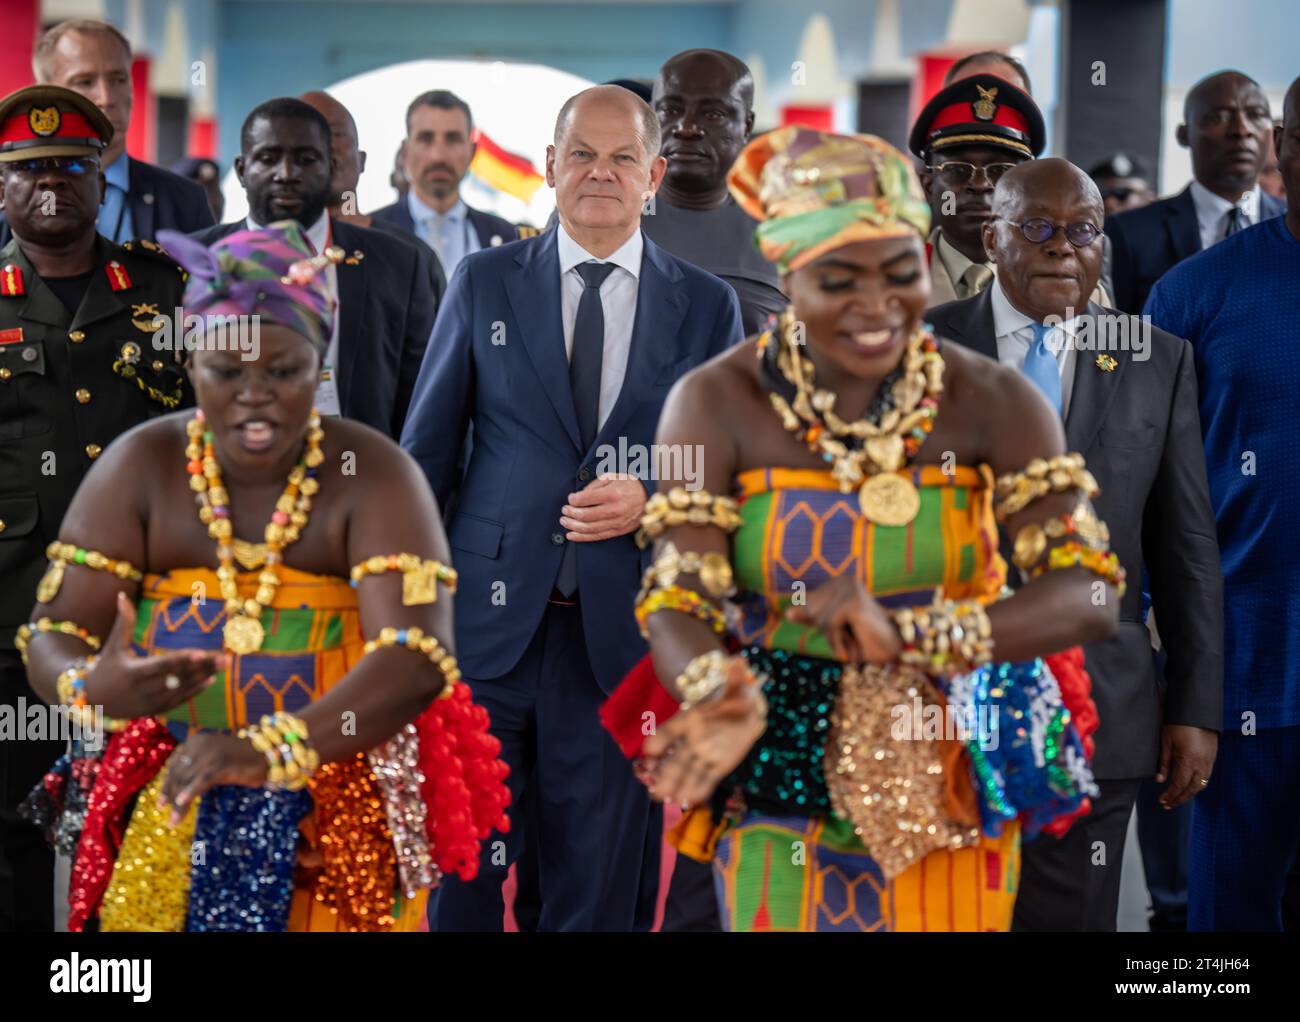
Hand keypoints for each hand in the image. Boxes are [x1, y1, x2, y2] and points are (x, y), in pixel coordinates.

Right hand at [83, 592, 226, 718]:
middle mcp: (143, 689)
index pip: (162, 664)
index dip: (182, 659)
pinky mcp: (154, 710)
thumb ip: (123, 622)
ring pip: (181, 689)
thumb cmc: (106, 667)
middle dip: (203, 667)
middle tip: (225, 657)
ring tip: (222, 665)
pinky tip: (210, 679)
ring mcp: (150, 702)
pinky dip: (194, 691)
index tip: (201, 652)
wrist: (93, 702)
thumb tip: (122, 594)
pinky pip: (178, 701)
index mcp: (133, 672)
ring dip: (203, 677)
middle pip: (178, 676)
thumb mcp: (113, 645)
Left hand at [158, 731, 268, 825]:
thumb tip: (175, 792)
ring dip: (179, 803)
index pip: (175, 767)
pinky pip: (202, 780)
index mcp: (195, 742)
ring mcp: (212, 753)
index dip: (167, 786)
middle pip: (179, 775)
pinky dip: (191, 791)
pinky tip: (182, 802)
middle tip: (169, 819)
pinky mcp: (223, 762)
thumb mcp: (213, 763)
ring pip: (188, 780)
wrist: (267, 753)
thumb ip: (196, 770)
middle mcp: (200, 744)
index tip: (161, 804)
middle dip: (171, 798)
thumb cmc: (240, 761)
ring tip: (174, 821)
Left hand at [560, 473, 646, 541]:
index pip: (585, 499)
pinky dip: (582, 537)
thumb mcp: (612, 476)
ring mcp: (617, 522)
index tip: (570, 499)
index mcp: (612, 494)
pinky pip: (598, 536)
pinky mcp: (619, 530)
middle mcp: (614, 510)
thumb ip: (595, 485)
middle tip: (564, 511)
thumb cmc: (629, 484)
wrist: (649, 496)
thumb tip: (579, 496)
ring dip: (573, 526)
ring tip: (564, 522)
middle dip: (570, 514)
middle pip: (585, 516)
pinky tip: (571, 535)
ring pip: (589, 528)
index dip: (573, 500)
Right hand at [638, 658, 765, 808]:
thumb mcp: (737, 683)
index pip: (674, 728)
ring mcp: (706, 753)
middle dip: (666, 773)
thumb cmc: (735, 694)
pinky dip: (699, 789)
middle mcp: (695, 738)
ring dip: (678, 785)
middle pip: (677, 757)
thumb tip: (740, 661)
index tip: (648, 750)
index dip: (662, 739)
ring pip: (689, 771)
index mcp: (694, 717)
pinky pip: (707, 778)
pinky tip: (689, 800)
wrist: (747, 709)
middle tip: (653, 789)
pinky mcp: (719, 765)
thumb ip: (736, 675)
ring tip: (666, 799)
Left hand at [784, 575, 901, 662]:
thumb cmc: (863, 638)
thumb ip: (811, 618)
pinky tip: (848, 648)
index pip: (809, 605)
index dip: (820, 625)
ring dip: (832, 637)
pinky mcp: (854, 602)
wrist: (891, 651)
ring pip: (819, 618)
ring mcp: (851, 589)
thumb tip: (787, 613)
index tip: (843, 630)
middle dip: (826, 630)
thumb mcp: (833, 627)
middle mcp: (845, 580)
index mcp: (839, 581)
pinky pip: (828, 624)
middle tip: (849, 637)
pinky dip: (835, 641)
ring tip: (850, 642)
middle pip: (812, 609)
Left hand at [1156, 724, 1217, 807]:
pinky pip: (1206, 777)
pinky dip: (1197, 785)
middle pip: (1192, 788)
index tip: (1162, 801)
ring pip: (1201, 784)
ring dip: (1189, 793)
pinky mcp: (1213, 757)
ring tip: (1177, 798)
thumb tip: (1159, 781)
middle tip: (1168, 804)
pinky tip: (1188, 786)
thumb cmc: (1177, 724)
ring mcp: (1209, 761)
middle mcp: (1201, 764)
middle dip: (1180, 798)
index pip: (1179, 784)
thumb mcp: (1165, 742)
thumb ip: (1163, 763)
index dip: (1171, 795)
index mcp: (1188, 760)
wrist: (1196, 711)